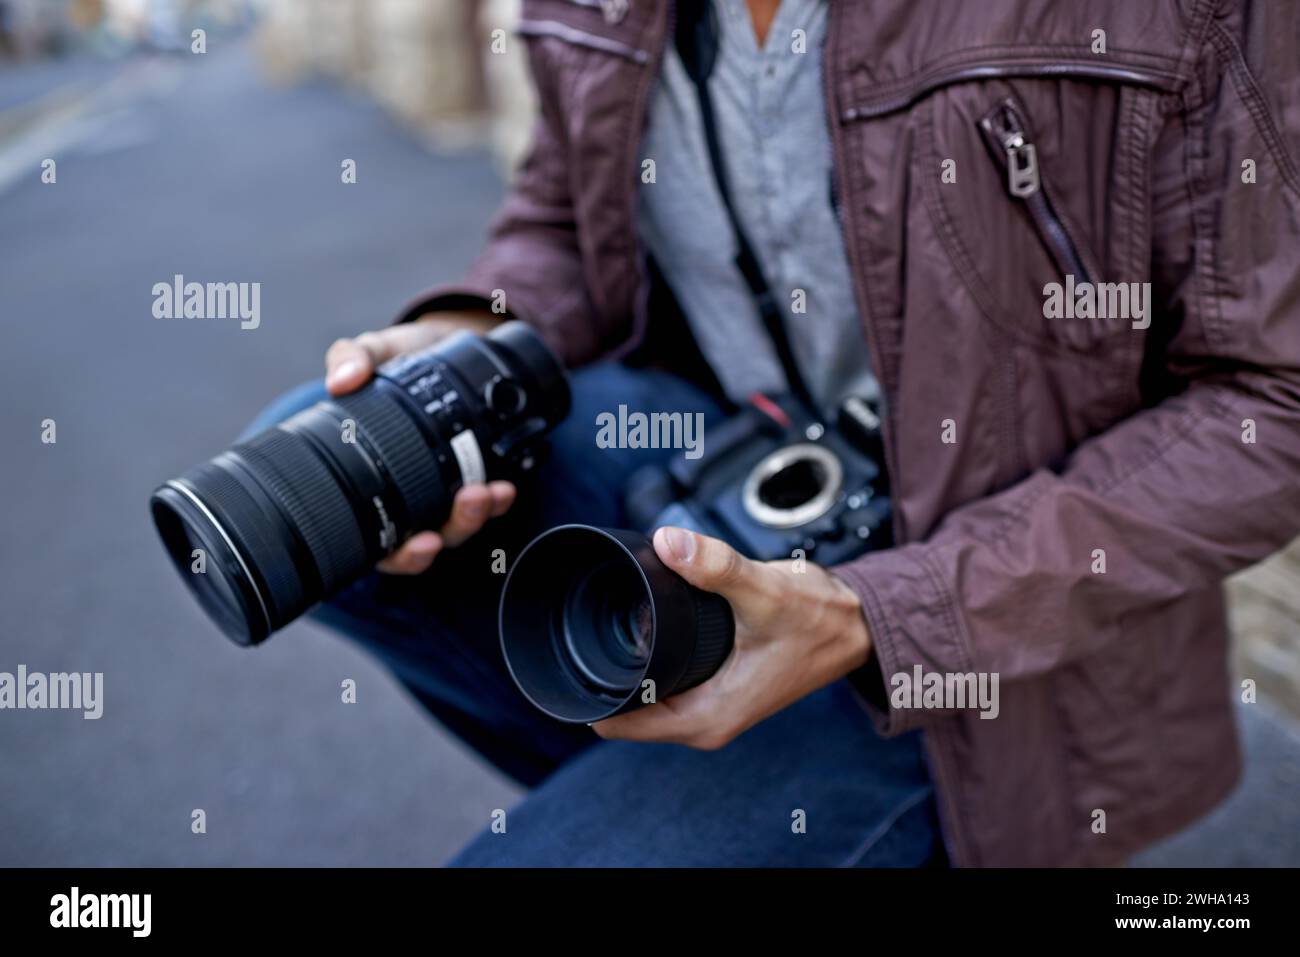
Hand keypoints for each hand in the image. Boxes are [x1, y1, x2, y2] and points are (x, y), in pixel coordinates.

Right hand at [324, 311, 513, 573]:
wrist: (439, 344)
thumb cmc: (395, 360)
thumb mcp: (372, 351)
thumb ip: (352, 357)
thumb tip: (341, 379)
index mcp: (370, 482)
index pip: (378, 537)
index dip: (400, 554)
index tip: (420, 544)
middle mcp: (406, 496)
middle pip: (427, 540)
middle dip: (450, 531)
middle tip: (466, 504)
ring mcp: (442, 490)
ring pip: (459, 525)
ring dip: (476, 516)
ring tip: (488, 492)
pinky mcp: (474, 476)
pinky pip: (486, 502)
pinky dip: (498, 500)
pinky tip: (506, 486)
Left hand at [593, 527, 871, 748]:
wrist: (857, 626)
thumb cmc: (820, 620)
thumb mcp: (765, 590)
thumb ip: (716, 567)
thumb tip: (668, 543)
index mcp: (707, 718)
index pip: (618, 724)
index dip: (588, 691)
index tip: (572, 649)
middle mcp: (705, 723)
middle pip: (624, 710)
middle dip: (601, 671)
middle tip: (587, 619)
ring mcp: (710, 709)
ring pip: (643, 696)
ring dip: (625, 665)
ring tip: (611, 618)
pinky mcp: (716, 690)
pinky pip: (663, 683)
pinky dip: (648, 660)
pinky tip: (643, 627)